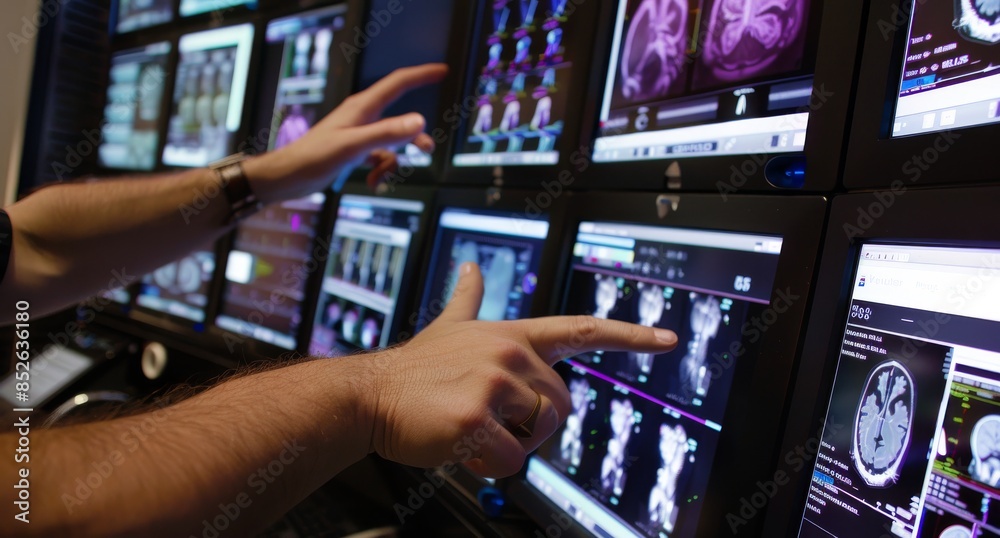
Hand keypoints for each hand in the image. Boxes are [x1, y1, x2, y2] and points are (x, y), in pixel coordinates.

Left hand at [243, 63, 447, 203]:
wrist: (287, 176)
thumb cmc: (312, 157)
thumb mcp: (353, 146)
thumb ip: (386, 133)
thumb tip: (418, 122)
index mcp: (362, 107)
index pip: (398, 83)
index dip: (421, 75)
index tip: (442, 71)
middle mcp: (362, 116)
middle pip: (400, 117)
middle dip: (414, 136)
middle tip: (428, 149)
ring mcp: (358, 133)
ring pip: (391, 141)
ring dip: (394, 159)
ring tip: (385, 175)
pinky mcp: (354, 150)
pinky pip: (379, 156)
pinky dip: (380, 170)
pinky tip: (371, 181)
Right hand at [365, 263, 678, 477]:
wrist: (370, 394)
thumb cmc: (414, 370)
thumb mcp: (449, 327)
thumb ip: (468, 299)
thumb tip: (473, 268)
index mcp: (512, 336)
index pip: (581, 330)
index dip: (629, 335)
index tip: (667, 339)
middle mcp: (510, 353)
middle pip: (561, 406)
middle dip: (532, 425)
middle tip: (490, 420)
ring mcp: (494, 383)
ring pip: (538, 434)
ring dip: (509, 444)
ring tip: (471, 427)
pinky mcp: (477, 417)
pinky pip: (510, 459)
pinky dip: (489, 465)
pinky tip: (460, 445)